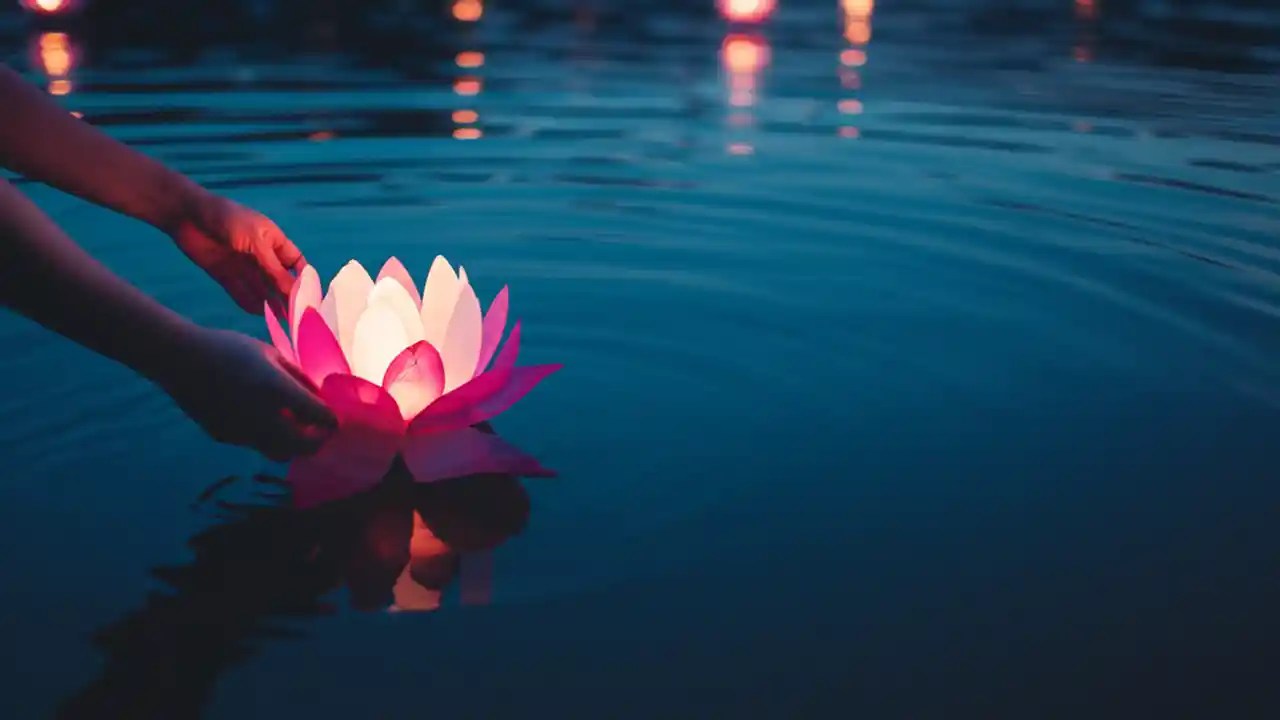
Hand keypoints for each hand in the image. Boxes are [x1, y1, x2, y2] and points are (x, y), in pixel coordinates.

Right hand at [156, 327, 336, 460]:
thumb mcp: (270, 354)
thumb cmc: (228, 348)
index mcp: (278, 391)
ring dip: (292, 444)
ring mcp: (243, 433)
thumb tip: (318, 395)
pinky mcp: (226, 438)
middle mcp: (263, 419)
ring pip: (280, 453)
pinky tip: (257, 418)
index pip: (320, 417)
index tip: (334, 418)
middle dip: (317, 441)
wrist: (180, 360)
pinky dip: (265, 438)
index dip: (332, 420)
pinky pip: (255, 444)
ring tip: (291, 427)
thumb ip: (297, 376)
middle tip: (319, 431)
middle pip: (304, 447)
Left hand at [169, 192, 304, 314]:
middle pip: (279, 280)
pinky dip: (249, 303)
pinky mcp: (225, 274)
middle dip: (288, 296)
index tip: (310, 298)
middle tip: (296, 317)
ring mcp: (243, 266)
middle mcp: (261, 255)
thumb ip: (274, 270)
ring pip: (261, 289)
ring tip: (281, 321)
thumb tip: (293, 294)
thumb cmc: (229, 220)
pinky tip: (259, 314)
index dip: (303, 280)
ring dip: (270, 303)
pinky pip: (241, 292)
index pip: (295, 264)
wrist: (187, 216)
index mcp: (274, 242)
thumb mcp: (257, 243)